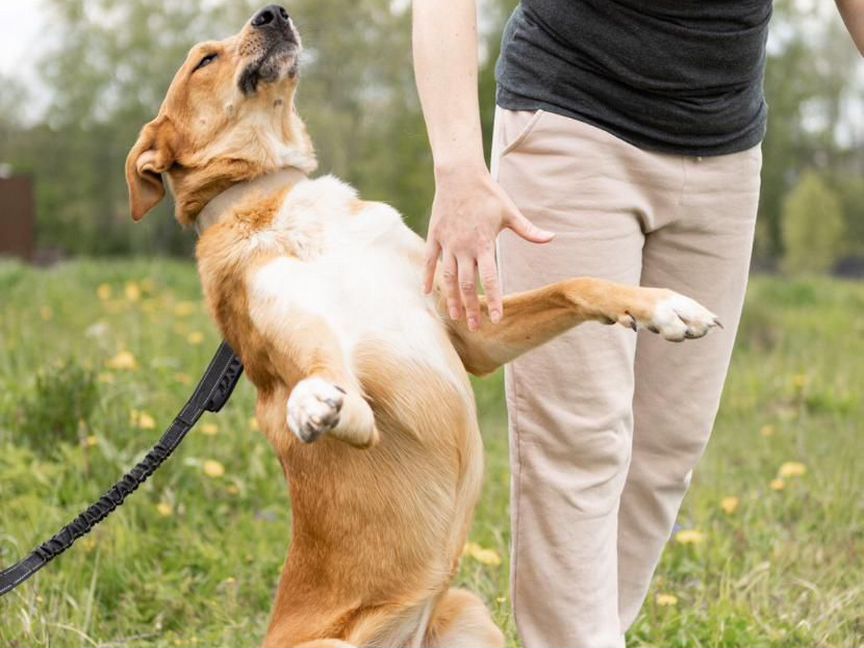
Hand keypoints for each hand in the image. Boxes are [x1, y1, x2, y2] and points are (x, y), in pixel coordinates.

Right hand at [423, 163, 554, 330]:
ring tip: (455, 317)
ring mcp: (447, 243)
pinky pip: (429, 261)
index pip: (491, 279)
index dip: (494, 300)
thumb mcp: (510, 212)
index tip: (496, 319)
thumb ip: (529, 230)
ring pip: (448, 277)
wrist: (459, 175)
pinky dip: (428, 278)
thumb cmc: (488, 193)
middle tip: (476, 327)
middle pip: (468, 285)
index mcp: (484, 244)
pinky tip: (427, 293)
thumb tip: (552, 238)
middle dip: (472, 308)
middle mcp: (464, 247)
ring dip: (451, 298)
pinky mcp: (435, 236)